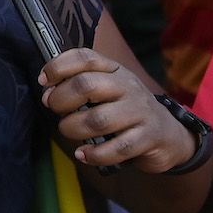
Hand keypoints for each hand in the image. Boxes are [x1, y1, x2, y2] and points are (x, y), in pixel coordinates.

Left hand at [39, 49, 198, 173]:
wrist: (168, 134)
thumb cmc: (126, 110)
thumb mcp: (106, 91)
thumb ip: (78, 86)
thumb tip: (47, 93)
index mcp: (114, 70)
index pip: (85, 57)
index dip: (59, 67)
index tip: (43, 81)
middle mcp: (128, 86)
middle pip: (87, 85)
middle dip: (62, 99)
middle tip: (54, 109)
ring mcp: (140, 111)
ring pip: (98, 120)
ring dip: (74, 128)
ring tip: (67, 131)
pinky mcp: (148, 137)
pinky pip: (117, 148)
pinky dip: (95, 154)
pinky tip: (84, 154)